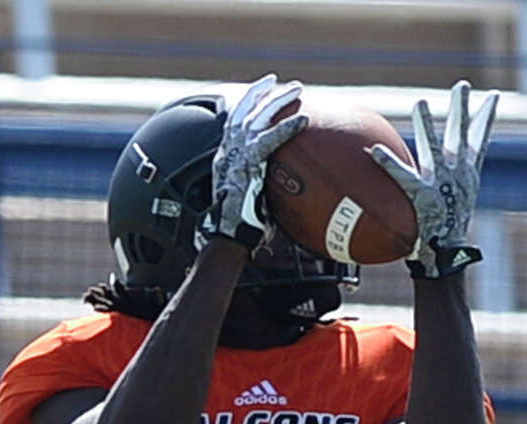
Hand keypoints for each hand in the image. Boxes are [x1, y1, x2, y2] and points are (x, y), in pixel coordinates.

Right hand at [200, 73, 306, 251]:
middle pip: (244, 111)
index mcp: (224, 159)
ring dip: (278, 101)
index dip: (247, 104)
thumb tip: (285, 192)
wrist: (227, 238)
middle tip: (281, 82)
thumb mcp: (249, 201)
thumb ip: (262, 188)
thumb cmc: (240, 229)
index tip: (261, 92)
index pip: (233, 121)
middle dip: (262, 93)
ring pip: (256, 117)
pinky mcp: (247, 165)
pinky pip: (269, 140)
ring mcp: (236, 157)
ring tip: (297, 90)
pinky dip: (286, 129)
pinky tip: (302, 120)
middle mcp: (227, 152)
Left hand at [368, 80, 497, 277]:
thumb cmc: (445, 232)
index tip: (494, 96)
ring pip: (434, 148)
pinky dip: (389, 164)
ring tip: (420, 102)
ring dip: (427, 125)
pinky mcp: (422, 197)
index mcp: (467, 176)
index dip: (486, 119)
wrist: (444, 258)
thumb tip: (436, 177)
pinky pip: (402, 177)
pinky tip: (375, 151)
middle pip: (461, 136)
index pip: (480, 142)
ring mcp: (441, 185)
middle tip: (462, 86)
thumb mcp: (453, 204)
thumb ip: (445, 185)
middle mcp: (457, 176)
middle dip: (462, 110)